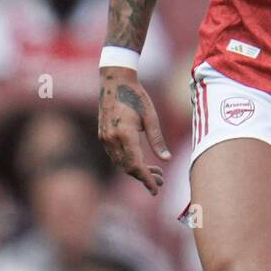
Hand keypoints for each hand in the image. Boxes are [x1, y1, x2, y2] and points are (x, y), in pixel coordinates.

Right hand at [98, 69, 170, 194]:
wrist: (115, 81)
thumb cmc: (136, 96)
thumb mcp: (151, 117)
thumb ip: (157, 140)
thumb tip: (166, 159)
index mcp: (125, 134)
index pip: (136, 165)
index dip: (146, 179)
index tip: (156, 189)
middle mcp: (112, 138)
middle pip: (128, 167)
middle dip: (144, 177)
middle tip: (161, 181)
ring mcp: (105, 137)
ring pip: (121, 163)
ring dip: (137, 170)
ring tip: (155, 172)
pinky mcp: (103, 135)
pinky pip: (115, 155)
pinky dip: (128, 162)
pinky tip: (140, 161)